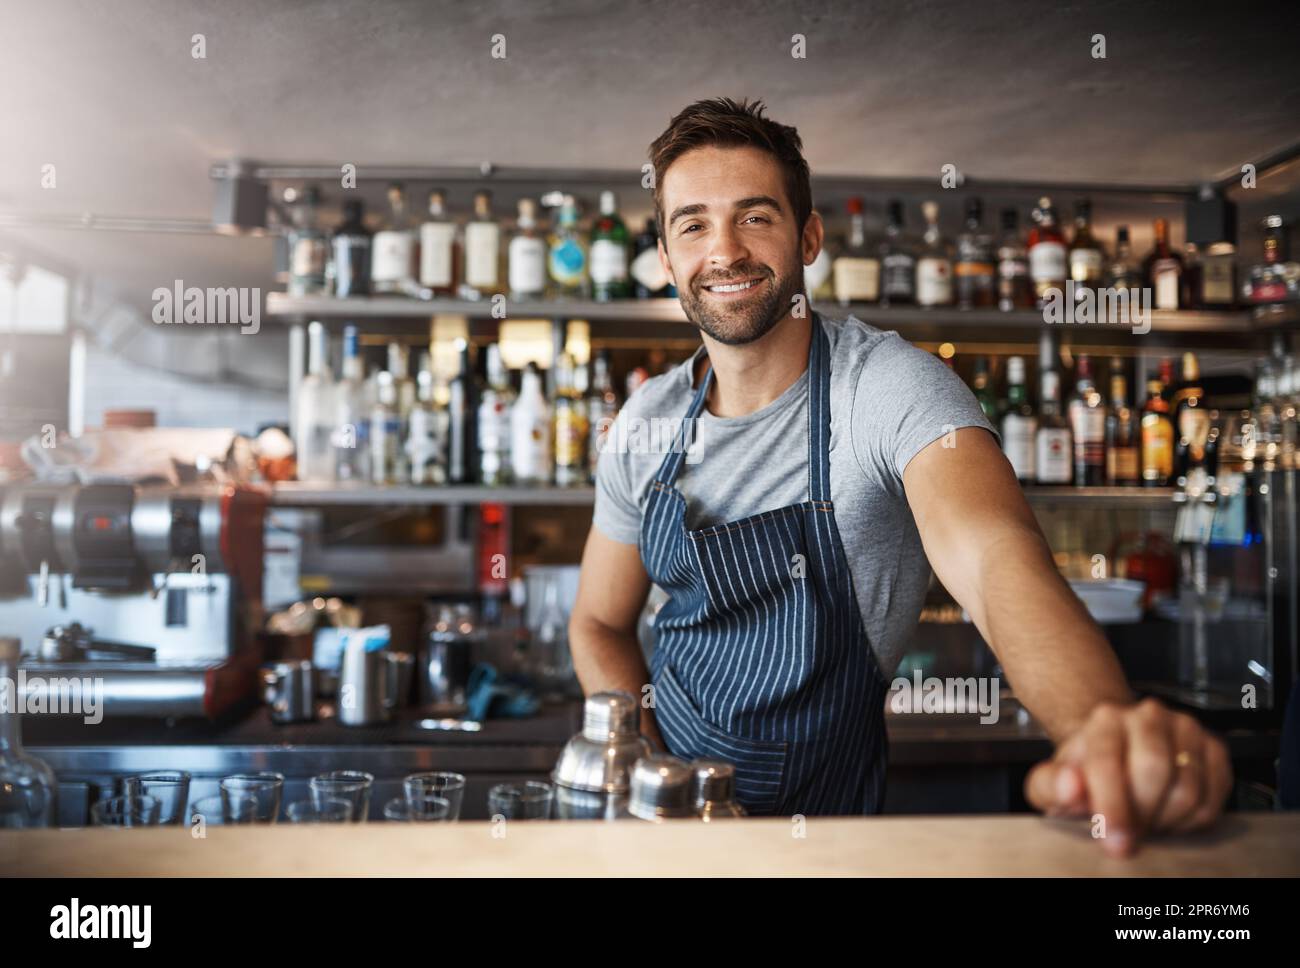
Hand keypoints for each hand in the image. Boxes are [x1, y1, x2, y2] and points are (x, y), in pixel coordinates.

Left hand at [1025, 698, 1232, 856]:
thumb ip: (1050, 786)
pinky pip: (1213, 799)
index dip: (1112, 806)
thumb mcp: (1052, 782)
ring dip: (1166, 820)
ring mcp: (1185, 729)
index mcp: (1105, 720)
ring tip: (1145, 819)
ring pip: (1188, 790)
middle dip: (1141, 814)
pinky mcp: (1213, 748)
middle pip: (1155, 772)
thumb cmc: (1084, 772)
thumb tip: (1070, 787)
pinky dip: (1191, 821)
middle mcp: (1148, 716)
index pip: (1109, 762)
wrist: (1115, 751)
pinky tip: (1169, 815)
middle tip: (1129, 830)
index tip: (1115, 841)